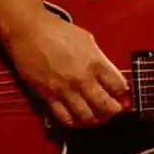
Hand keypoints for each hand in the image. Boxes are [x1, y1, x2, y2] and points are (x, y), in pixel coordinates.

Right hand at [3, 12, 130, 127]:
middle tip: (114, 110)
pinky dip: (74, 122)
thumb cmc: (57, 30)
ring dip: (96, 119)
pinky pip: (65, 117)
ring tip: (97, 116)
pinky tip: (78, 118)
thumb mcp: (87, 39)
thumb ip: (99, 59)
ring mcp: (65, 90)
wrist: (29, 31)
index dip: (124, 94)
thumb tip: (108, 74)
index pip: (118, 87)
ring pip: (87, 117)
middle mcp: (82, 79)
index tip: (124, 96)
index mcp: (95, 63)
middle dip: (114, 111)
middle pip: (106, 106)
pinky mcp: (48, 96)